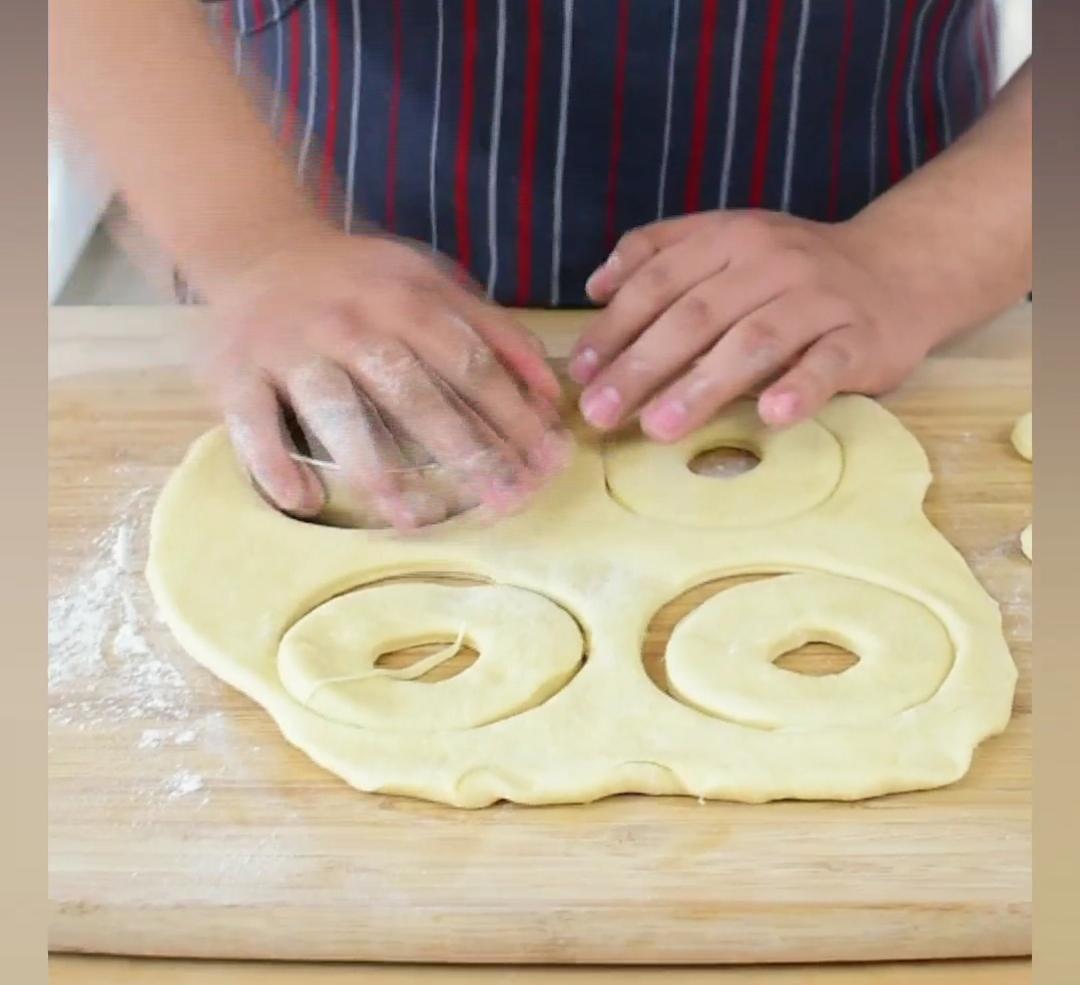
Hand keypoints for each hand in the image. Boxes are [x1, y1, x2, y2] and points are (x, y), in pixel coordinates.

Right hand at [198, 226, 567, 529]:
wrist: (257, 246)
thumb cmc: (359, 282)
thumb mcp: (431, 283)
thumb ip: (493, 329)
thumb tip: (552, 391)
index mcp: (404, 299)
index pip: (470, 362)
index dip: (513, 414)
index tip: (547, 464)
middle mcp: (349, 321)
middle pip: (412, 391)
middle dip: (465, 449)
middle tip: (504, 501)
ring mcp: (290, 346)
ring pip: (335, 408)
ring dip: (373, 466)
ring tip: (411, 519)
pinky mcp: (236, 372)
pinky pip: (252, 422)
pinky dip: (274, 464)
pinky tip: (306, 502)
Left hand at [570, 210, 941, 439]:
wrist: (895, 269)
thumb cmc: (790, 270)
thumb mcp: (724, 243)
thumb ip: (658, 253)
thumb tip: (596, 286)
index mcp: (728, 238)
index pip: (658, 282)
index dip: (614, 327)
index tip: (580, 373)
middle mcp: (771, 260)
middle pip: (695, 315)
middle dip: (641, 366)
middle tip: (600, 413)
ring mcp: (818, 298)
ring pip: (754, 341)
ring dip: (703, 386)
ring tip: (659, 427)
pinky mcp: (860, 336)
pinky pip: (828, 363)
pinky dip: (801, 387)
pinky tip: (773, 416)